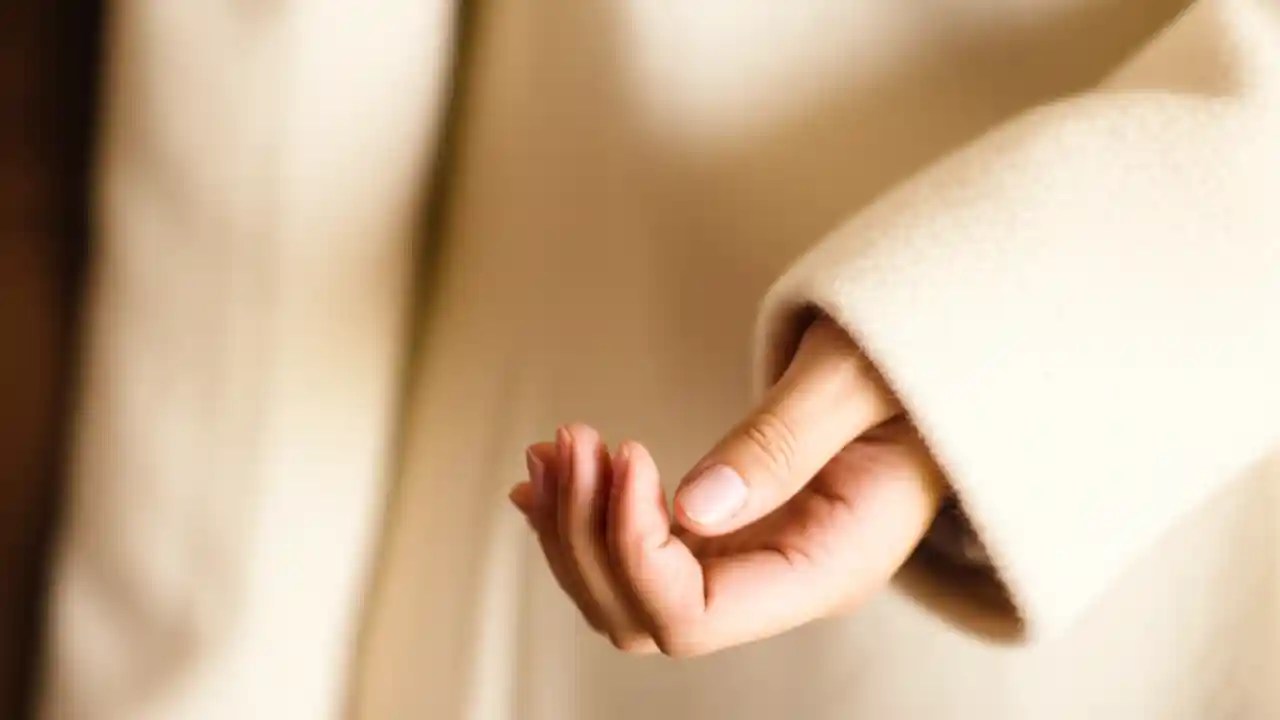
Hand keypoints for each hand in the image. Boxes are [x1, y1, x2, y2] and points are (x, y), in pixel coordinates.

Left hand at [509, 318, 946, 656]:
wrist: (936, 366)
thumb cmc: (909, 361)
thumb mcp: (854, 380)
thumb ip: (782, 442)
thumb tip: (692, 510)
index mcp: (830, 566)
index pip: (696, 615)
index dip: (636, 550)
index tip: (626, 454)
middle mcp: (784, 583)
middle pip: (646, 616)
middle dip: (588, 535)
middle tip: (571, 440)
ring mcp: (755, 564)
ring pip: (629, 594)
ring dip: (574, 526)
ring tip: (552, 449)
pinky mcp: (731, 534)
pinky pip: (641, 555)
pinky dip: (585, 516)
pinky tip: (547, 478)